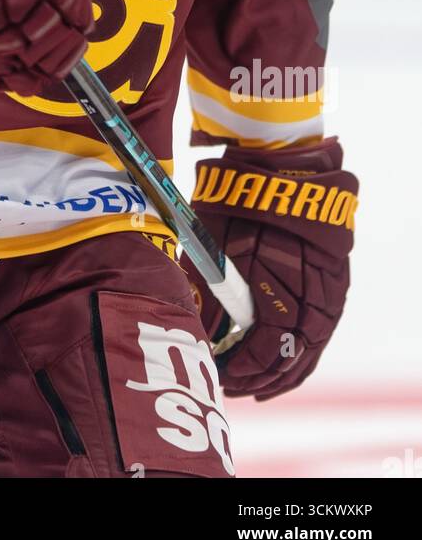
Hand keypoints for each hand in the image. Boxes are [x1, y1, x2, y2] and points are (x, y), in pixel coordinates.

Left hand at [181, 137, 357, 399]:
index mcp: (280, 288)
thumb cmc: (235, 197)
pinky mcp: (335, 276)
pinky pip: (323, 324)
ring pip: (312, 345)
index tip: (220, 376)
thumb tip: (204, 335)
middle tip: (236, 385)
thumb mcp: (213, 247)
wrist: (278, 154)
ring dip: (287, 367)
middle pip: (292, 357)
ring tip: (260, 382)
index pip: (264, 352)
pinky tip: (288, 355)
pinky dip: (305, 345)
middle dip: (263, 377)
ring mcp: (330, 287)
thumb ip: (210, 296)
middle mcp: (313, 295)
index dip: (242, 371)